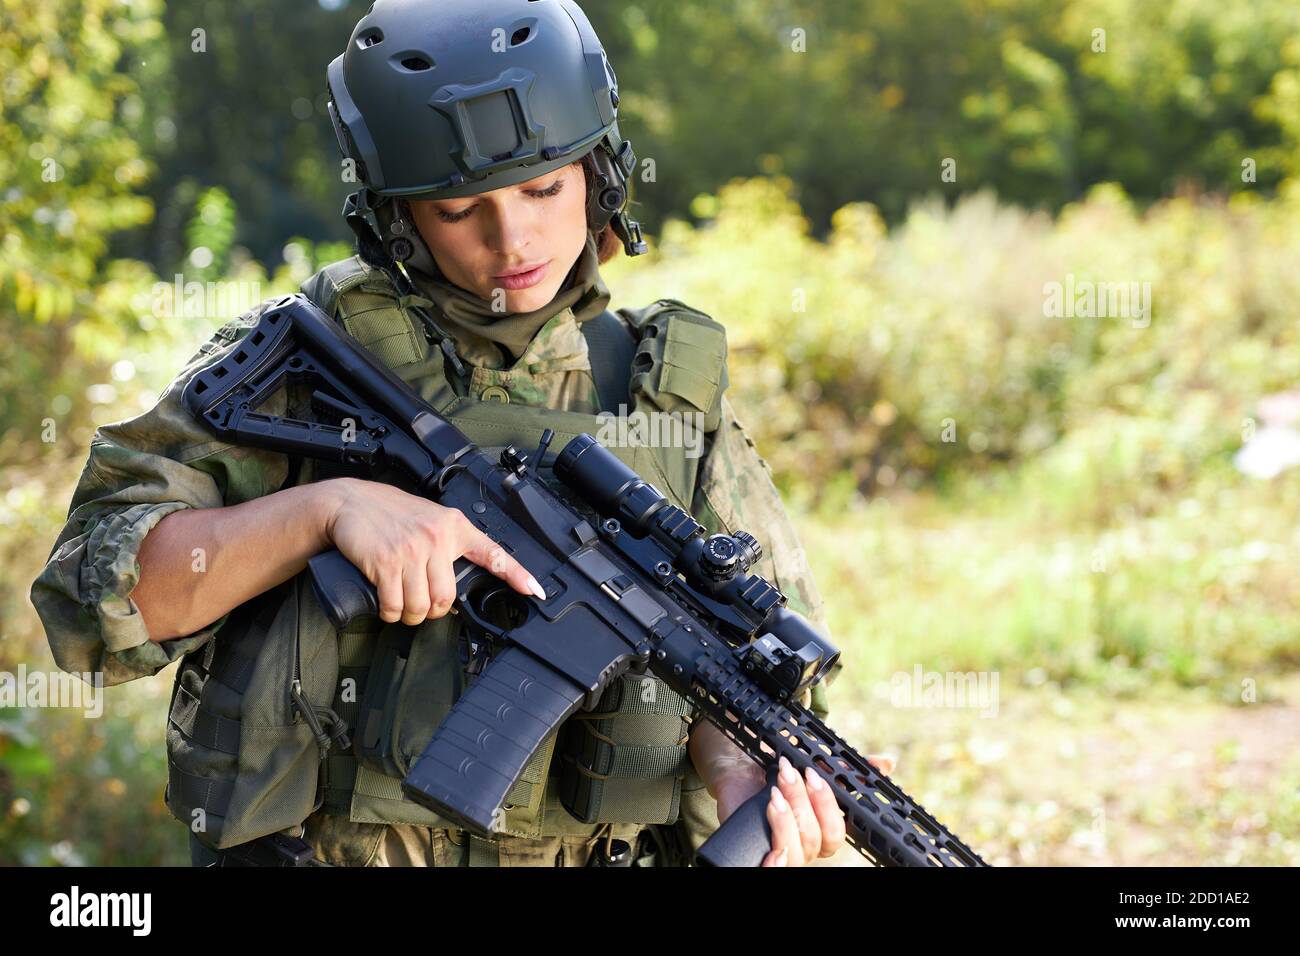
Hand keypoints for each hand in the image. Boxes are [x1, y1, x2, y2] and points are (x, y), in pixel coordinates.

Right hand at [320, 477, 545, 624]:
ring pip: (422, 606)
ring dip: (411, 615)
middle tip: (423, 605)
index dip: (518, 575)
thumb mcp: (431, 519)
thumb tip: (453, 587)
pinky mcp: (385, 562)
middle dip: (434, 611)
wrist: (350, 502)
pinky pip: (395, 605)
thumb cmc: (390, 514)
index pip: (493, 553)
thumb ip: (447, 546)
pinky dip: (391, 613)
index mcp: (454, 527)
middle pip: (448, 598)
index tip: (535, 591)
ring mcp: (411, 550)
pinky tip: (387, 604)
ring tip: (403, 605)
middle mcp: (437, 537)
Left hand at [714, 752, 897, 866]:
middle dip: (803, 804)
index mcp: (818, 830)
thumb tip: (886, 762)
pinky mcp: (752, 853)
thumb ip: (846, 768)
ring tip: (774, 792)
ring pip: (794, 850)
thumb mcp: (811, 765)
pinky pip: (770, 866)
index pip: (835, 833)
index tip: (813, 775)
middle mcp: (800, 846)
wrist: (733, 768)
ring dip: (786, 818)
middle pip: (814, 839)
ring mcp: (777, 851)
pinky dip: (773, 855)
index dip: (827, 806)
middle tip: (788, 775)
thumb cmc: (775, 772)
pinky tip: (769, 832)